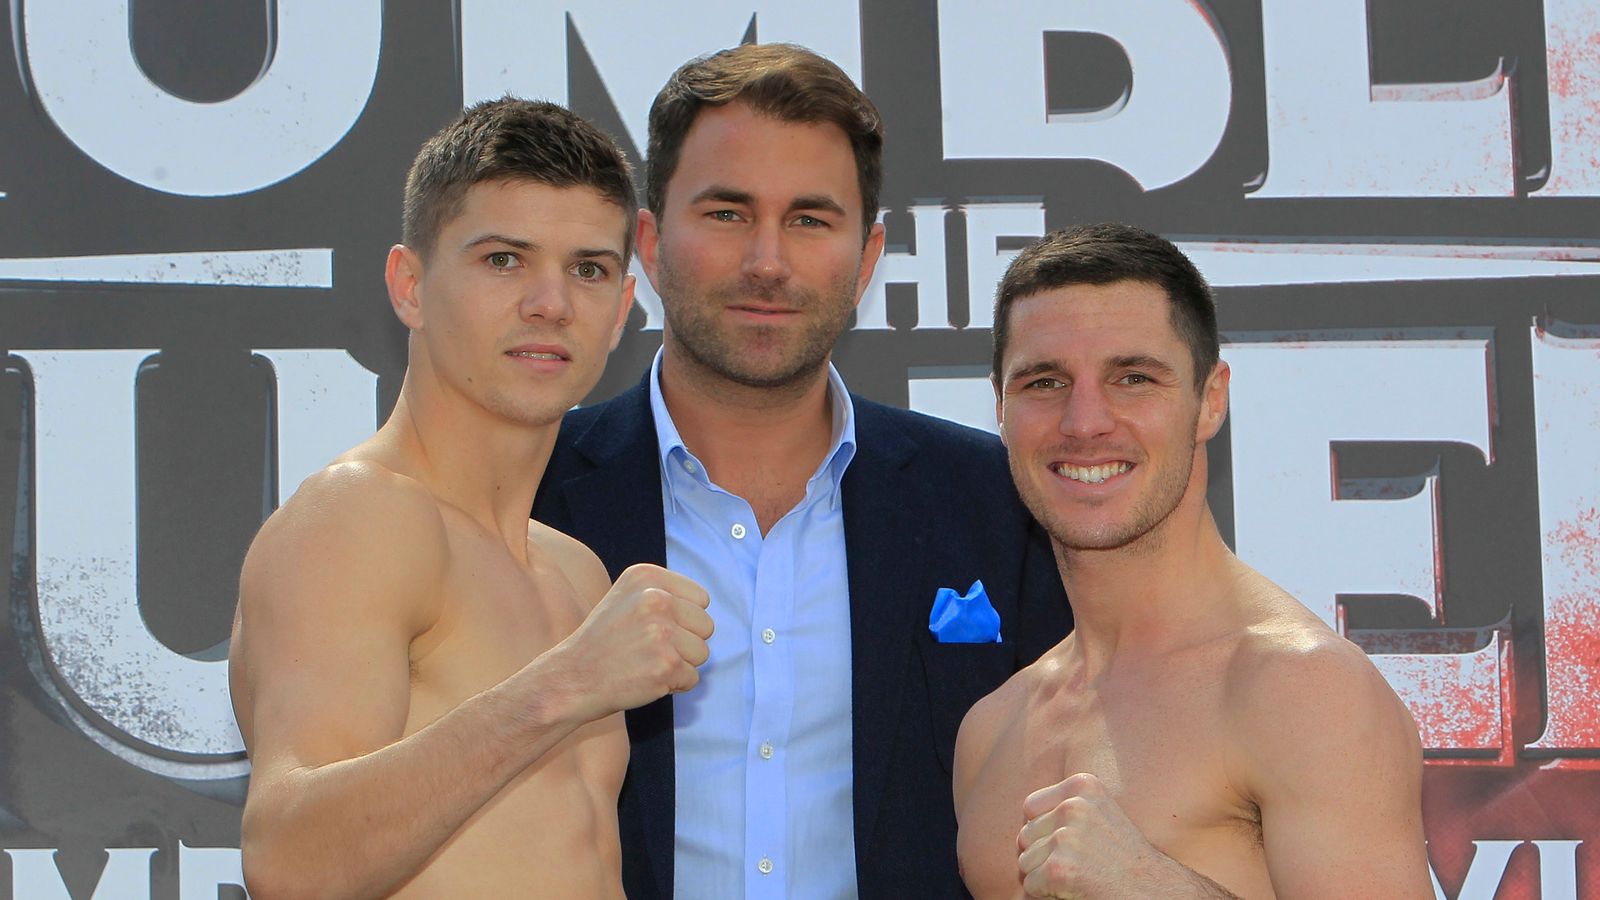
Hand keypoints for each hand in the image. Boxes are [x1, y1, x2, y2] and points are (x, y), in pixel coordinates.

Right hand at [548, 564, 712, 718]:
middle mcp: (656, 599)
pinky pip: (693, 678)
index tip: (653, 628)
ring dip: (680, 664)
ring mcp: (661, 633)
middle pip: (706, 626)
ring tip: (646, 662)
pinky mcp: (666, 665)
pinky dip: (674, 685)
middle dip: (685, 643)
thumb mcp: (627, 598)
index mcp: (647, 577)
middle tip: (648, 649)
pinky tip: (645, 679)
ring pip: (702, 653)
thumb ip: (665, 593)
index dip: (683, 619)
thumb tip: (704, 604)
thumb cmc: (604, 642)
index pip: (701, 599)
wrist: (572, 678)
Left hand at [1017, 773, 1164, 898]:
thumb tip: (1020, 824)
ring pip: (1024, 861)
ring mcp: (1067, 837)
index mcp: (1083, 785)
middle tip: (1077, 865)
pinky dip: (1046, 893)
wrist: (1154, 890)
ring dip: (1044, 875)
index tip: (1070, 844)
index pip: (1030, 807)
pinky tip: (1075, 889)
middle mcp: (1074, 806)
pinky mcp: (1060, 868)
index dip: (1042, 831)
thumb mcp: (1100, 813)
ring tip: (1078, 875)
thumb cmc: (1123, 858)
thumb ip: (1064, 806)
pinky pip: (1030, 884)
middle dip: (1041, 855)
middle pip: (1024, 835)